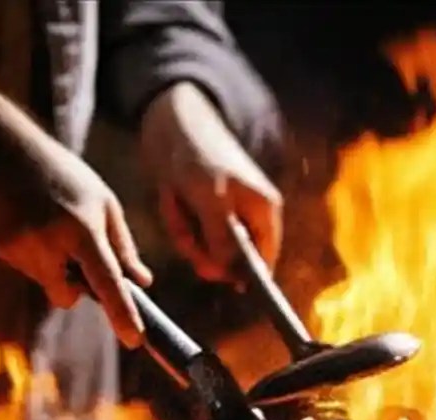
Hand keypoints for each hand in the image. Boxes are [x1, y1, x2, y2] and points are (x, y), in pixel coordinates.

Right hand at [0, 137, 152, 347]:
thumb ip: (123, 246)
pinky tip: (30, 224)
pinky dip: (33, 257)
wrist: (6, 150)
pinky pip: (26, 269)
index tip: (134, 340)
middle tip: (76, 254)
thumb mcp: (105, 203)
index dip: (122, 313)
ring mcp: (18, 247)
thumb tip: (142, 282)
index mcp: (82, 229)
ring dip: (53, 269)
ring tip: (50, 226)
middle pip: (67, 296)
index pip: (107, 282)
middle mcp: (48, 242)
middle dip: (75, 287)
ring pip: (45, 283)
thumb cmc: (67, 175)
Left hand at [140, 82, 281, 282]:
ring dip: (184, 231)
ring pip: (204, 246)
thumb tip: (229, 273)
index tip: (224, 282)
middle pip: (230, 258)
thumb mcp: (211, 201)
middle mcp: (249, 215)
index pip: (266, 259)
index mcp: (264, 210)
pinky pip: (189, 231)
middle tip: (185, 232)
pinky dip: (176, 220)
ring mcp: (224, 213)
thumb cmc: (198, 156)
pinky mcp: (202, 209)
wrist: (171, 121)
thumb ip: (222, 240)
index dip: (247, 275)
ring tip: (174, 201)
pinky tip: (170, 198)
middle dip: (203, 247)